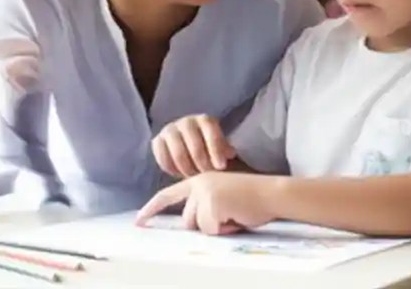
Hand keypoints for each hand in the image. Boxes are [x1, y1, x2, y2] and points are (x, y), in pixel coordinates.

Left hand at [135, 173, 283, 234]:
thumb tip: (190, 224)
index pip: (168, 195)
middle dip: (206, 226)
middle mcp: (197, 184)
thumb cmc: (250, 198)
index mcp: (198, 181)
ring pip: (198, 226)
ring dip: (216, 227)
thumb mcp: (220, 197)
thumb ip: (203, 205)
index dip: (152, 209)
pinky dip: (225, 229)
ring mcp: (204, 193)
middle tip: (228, 217)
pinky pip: (211, 229)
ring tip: (233, 215)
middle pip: (187, 220)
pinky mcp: (212, 204)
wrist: (271, 192)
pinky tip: (237, 217)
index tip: (139, 220)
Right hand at [151, 114, 235, 177]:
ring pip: (178, 152)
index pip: (210, 132)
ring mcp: (170, 130)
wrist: (189, 149)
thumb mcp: (222, 148)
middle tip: (206, 175)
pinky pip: (162, 157)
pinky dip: (171, 169)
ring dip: (187, 169)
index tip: (221, 167)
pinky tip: (179, 174)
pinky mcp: (157, 141)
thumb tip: (229, 153)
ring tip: (193, 177)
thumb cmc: (210, 150)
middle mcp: (186, 122)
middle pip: (194, 144)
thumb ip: (225, 151)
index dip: (216, 150)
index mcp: (205, 121)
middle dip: (201, 163)